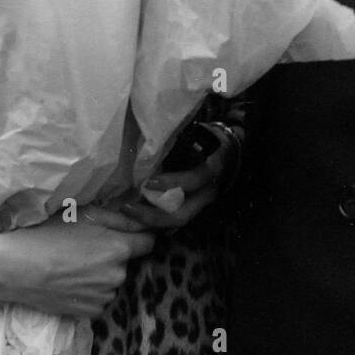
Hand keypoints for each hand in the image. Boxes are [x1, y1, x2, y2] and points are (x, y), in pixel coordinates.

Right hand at [0, 216, 154, 318]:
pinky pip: (99, 299)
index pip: (148, 242)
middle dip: (113, 255)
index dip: (138, 236)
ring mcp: (104, 297)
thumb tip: (145, 222)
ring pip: (112, 281)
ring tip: (73, 265)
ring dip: (101, 275)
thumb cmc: (47, 233)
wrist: (15, 267)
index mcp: (118, 248)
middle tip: (85, 247)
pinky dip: (90, 292)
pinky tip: (69, 282)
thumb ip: (120, 219)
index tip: (124, 234)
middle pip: (126, 262)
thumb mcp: (84, 214)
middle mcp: (117, 275)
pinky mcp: (90, 313)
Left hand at [112, 132, 234, 230]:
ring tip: (124, 215)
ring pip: (174, 223)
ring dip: (147, 223)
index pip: (194, 181)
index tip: (148, 182)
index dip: (172, 182)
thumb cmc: (210, 140)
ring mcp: (199, 206)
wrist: (230, 154)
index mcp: (210, 171)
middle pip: (181, 215)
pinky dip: (151, 223)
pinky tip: (131, 219)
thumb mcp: (201, 135)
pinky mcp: (191, 210)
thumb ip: (180, 139)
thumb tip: (148, 130)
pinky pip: (170, 221)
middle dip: (152, 216)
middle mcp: (206, 194)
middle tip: (126, 208)